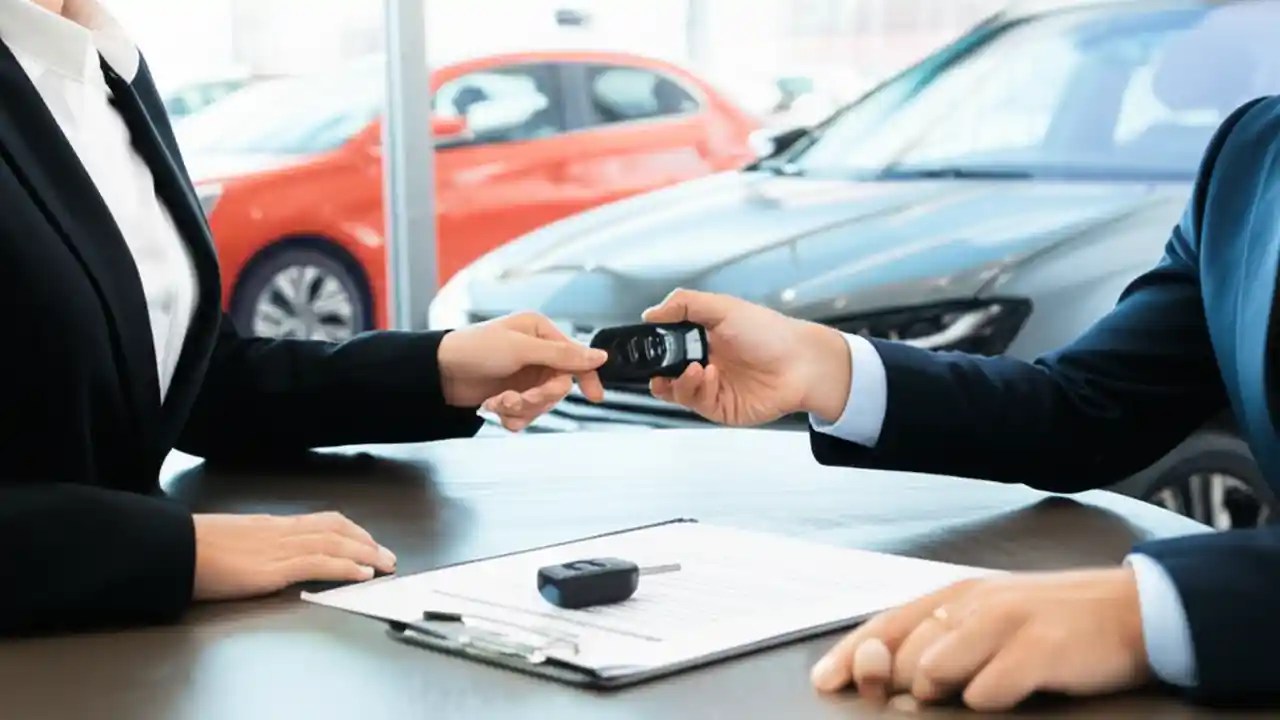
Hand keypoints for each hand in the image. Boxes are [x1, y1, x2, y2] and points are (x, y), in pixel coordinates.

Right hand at [192, 512, 396, 600]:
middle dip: (366, 541)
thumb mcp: (232, 540)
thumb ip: (255, 545)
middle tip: (388, 555)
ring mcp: (279, 547)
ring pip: (334, 543)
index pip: (322, 521)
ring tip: (385, 565)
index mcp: (272, 525)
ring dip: (366, 553)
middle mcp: (281, 531)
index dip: (350, 530)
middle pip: (335, 529)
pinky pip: (319, 563)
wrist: (173, 548)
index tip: (367, 540)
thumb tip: (265, 554)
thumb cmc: (193, 547)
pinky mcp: (274, 568)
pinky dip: (345, 567)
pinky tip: (362, 574)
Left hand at [437, 312, 606, 430]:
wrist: (438, 372)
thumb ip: (563, 354)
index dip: (587, 377)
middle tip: (521, 398)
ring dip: (521, 408)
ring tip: (499, 401)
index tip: (595, 397)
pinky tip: (495, 407)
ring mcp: (523, 376)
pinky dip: (512, 416)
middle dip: (539, 397)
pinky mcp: (511, 395)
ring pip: (543, 404)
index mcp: (540, 333)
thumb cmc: (473, 348)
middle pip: (558, 386)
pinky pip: (526, 415)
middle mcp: (535, 354)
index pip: (575, 357)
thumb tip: (599, 356)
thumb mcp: (521, 349)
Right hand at [642, 289, 850, 425]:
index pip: (666, 346)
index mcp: (702, 338)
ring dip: (679, 381)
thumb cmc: (770, 332)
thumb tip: (652, 312)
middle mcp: (703, 363)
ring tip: (694, 368)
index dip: (653, 348)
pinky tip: (709, 376)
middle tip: (659, 365)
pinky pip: (696, 403)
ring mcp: (711, 387)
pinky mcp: (720, 408)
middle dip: (657, 371)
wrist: (801, 363)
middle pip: (665, 372)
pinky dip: (697, 390)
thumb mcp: (723, 307)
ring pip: (676, 391)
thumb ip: (685, 304)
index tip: (644, 346)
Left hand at [809, 569, 1151, 711]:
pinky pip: (986, 690)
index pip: (884, 624)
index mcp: (956, 595)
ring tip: (969, 693)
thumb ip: (940, 640)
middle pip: (901, 654)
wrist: (1133, 611)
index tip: (825, 681)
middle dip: (895, 685)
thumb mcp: (990, 620)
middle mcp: (972, 603)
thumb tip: (885, 676)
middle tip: (914, 698)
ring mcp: (1005, 623)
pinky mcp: (1038, 650)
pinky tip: (1004, 694)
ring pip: (932, 670)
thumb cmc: (1053, 623)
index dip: (849, 655)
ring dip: (939, 693)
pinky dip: (986, 699)